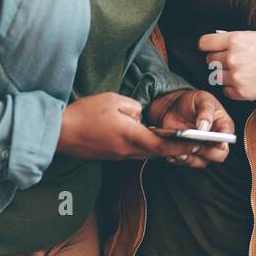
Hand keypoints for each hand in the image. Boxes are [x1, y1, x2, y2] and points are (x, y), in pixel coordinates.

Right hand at [56, 92, 211, 164]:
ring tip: (182, 144)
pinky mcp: (112, 156)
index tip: (197, 144)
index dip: (182, 145)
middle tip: (197, 146)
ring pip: (147, 154)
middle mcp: (127, 151)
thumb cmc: (85, 114)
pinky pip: (136, 154)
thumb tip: (141, 116)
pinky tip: (155, 143)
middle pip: (159, 154)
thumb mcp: (114, 100)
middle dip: (179, 150)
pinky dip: (149, 149)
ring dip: (165, 151)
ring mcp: (119, 155)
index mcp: (130, 136)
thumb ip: (134, 107)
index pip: (162, 146)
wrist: (59, 133)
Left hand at [147, 89, 233, 167]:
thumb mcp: (202, 99)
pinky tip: (172, 154)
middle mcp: (215, 140)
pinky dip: (179, 159)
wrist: (174, 106)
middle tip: (195, 144)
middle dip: (207, 152)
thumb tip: (205, 127)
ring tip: (180, 151)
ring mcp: (202, 148)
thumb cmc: (192, 101)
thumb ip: (205, 111)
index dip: (224, 141)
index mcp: (223, 125)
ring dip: (191, 158)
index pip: (228, 137)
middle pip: (218, 155)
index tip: (218, 142)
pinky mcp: (189, 153)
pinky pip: (187, 161)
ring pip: (202, 161)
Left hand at [198, 30, 255, 101]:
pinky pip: (226, 91)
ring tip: (240, 71)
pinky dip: (232, 88)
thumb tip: (219, 38)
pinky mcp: (241, 93)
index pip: (204, 43)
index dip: (209, 45)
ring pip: (215, 77)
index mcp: (235, 40)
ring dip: (223, 75)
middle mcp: (232, 58)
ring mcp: (236, 77)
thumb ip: (235, 38)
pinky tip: (244, 81)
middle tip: (232, 60)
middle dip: (217, 60)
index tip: (212, 47)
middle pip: (209, 61)